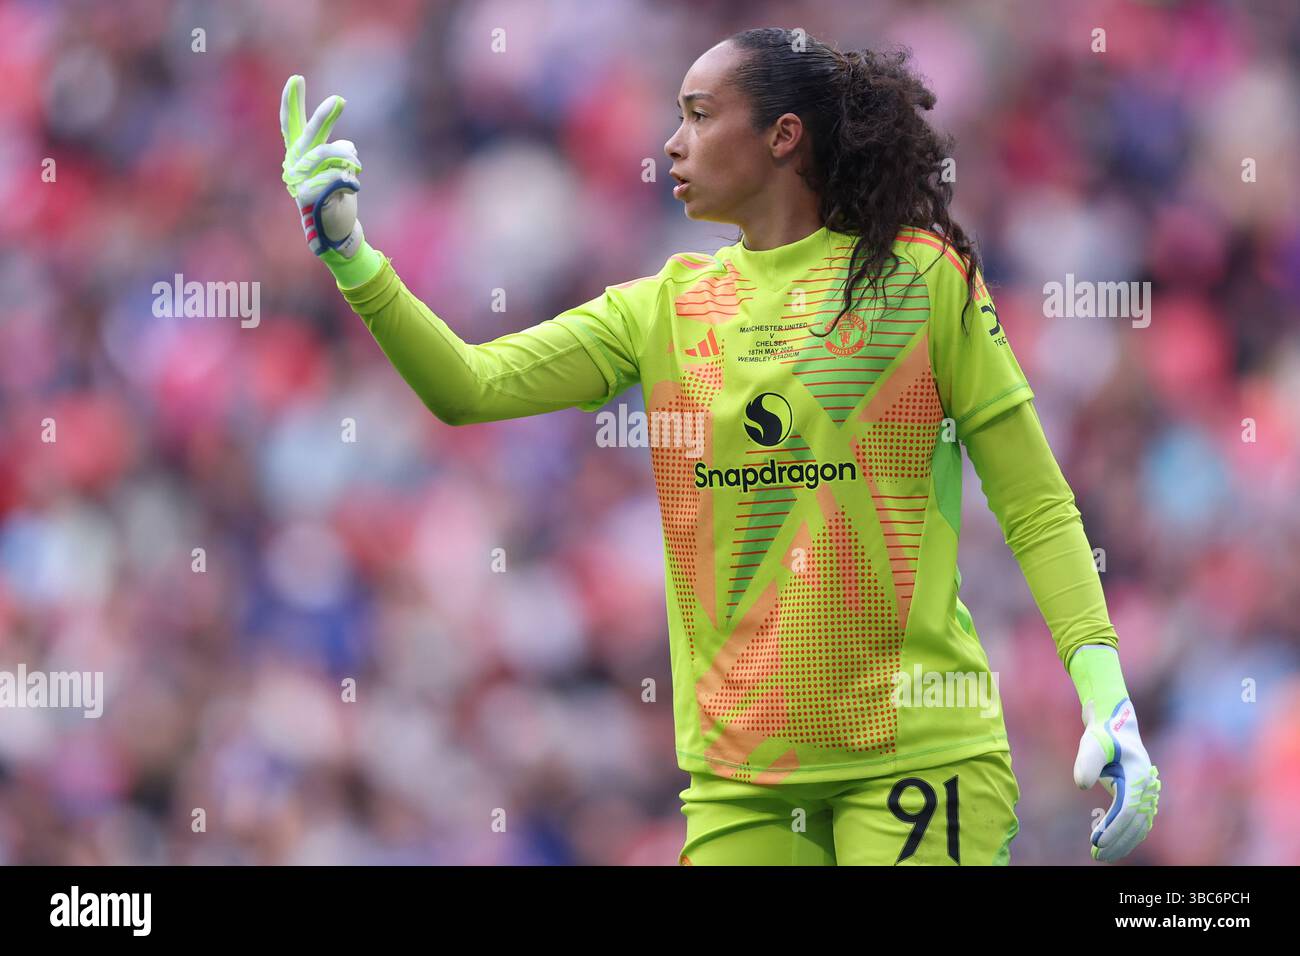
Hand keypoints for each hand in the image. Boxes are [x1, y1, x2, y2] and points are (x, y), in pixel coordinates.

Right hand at [280, 74, 364, 256]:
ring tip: (357, 165)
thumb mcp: (338, 168)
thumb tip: (347, 146)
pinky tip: (353, 185)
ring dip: (347, 156)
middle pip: (309, 134)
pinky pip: (334, 176)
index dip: (292, 102)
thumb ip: (338, 150)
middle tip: (339, 100)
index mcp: (300, 154)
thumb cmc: (337, 196)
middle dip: (324, 116)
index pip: (292, 124)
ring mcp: (299, 180)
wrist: (336, 230)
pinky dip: (348, 178)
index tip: (297, 78)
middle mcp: (295, 164)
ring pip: (326, 153)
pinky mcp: (308, 195)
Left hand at [1069, 646, 1161, 861]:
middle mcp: (1147, 786)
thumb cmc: (1102, 734)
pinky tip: (1108, 842)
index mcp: (1138, 776)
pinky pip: (1136, 821)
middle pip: (1136, 823)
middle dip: (1117, 842)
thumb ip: (1086, 763)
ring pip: (1138, 825)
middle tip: (1096, 855)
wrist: (1114, 724)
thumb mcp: (1092, 744)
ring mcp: (1147, 792)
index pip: (1128, 810)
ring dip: (1121, 841)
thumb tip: (1081, 784)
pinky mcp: (1140, 795)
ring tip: (1099, 854)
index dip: (1114, 828)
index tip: (1096, 842)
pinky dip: (1124, 834)